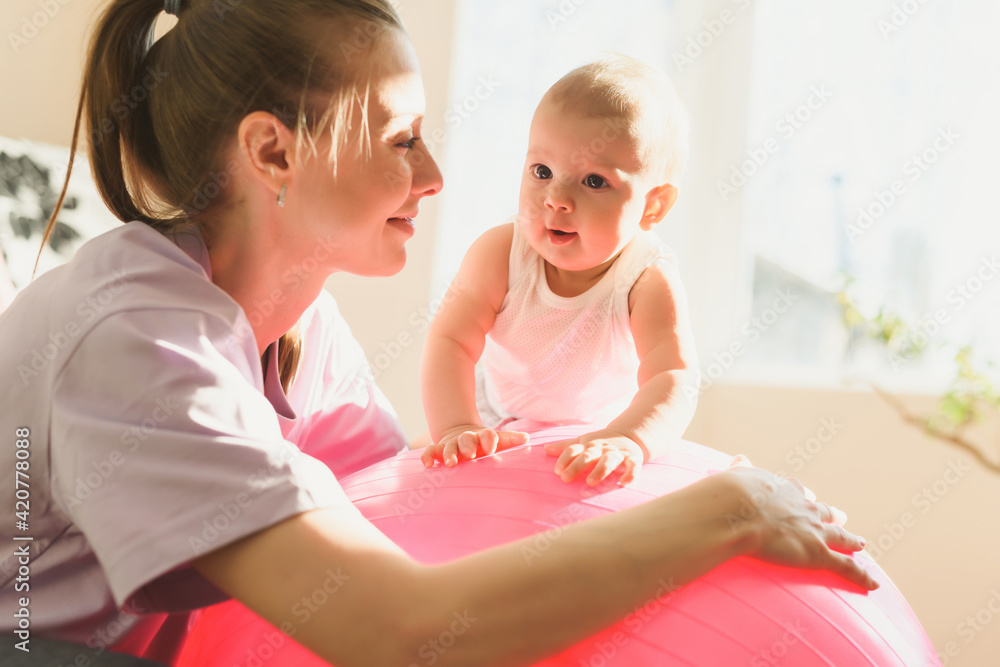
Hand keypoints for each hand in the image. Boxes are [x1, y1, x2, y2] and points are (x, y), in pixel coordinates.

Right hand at [421, 425, 528, 467]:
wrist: (462, 434)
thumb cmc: (485, 443)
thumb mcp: (498, 441)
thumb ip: (511, 440)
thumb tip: (528, 438)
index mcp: (482, 437)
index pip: (487, 435)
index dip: (489, 441)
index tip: (491, 450)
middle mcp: (466, 439)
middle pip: (466, 439)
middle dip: (468, 446)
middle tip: (471, 456)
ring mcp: (452, 444)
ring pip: (449, 446)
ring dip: (449, 453)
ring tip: (451, 463)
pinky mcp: (439, 450)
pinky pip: (431, 451)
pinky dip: (428, 456)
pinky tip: (428, 465)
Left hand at [544, 429, 644, 485]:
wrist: (629, 436)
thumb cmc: (600, 444)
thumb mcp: (583, 443)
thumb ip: (565, 447)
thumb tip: (545, 448)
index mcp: (588, 445)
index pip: (573, 450)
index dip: (565, 459)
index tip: (557, 471)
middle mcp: (601, 449)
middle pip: (588, 455)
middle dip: (577, 466)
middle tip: (565, 478)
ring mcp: (617, 454)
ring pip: (609, 460)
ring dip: (600, 470)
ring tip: (590, 482)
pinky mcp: (633, 459)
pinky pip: (633, 466)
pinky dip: (630, 474)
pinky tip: (624, 483)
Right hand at [723, 466, 875, 589]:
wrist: (739, 510)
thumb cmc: (733, 493)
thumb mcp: (736, 475)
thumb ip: (741, 469)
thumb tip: (741, 459)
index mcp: (784, 490)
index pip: (798, 492)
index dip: (802, 495)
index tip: (806, 495)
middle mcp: (804, 508)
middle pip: (823, 511)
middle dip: (832, 515)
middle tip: (841, 516)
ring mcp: (814, 531)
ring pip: (840, 536)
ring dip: (851, 540)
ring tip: (860, 543)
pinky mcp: (818, 553)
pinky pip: (846, 566)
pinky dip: (861, 575)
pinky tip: (872, 584)